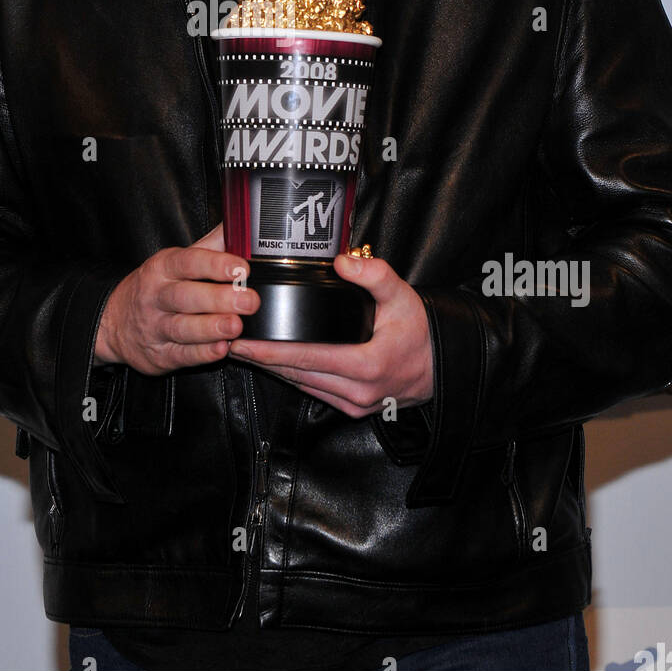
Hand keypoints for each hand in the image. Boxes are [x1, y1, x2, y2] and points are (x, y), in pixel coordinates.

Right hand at [95, 223, 258, 374]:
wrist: (114, 322)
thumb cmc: (156, 288)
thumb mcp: (175, 261)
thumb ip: (210, 246)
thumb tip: (239, 225)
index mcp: (163, 268)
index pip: (188, 262)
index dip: (215, 264)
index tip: (240, 268)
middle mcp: (157, 296)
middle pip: (186, 296)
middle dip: (219, 298)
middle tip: (248, 300)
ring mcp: (156, 327)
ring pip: (183, 327)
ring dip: (211, 327)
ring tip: (235, 325)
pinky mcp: (160, 355)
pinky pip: (182, 355)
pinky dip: (202, 353)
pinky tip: (221, 349)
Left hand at [228, 252, 433, 417]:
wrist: (444, 364)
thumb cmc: (422, 329)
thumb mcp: (403, 295)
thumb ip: (374, 274)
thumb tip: (342, 261)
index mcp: (366, 365)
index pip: (305, 357)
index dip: (268, 350)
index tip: (241, 340)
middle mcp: (357, 392)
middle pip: (295, 374)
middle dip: (259, 359)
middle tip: (227, 339)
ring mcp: (354, 404)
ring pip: (301, 386)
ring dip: (271, 369)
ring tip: (242, 350)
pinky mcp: (353, 409)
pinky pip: (314, 391)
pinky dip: (292, 376)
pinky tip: (273, 363)